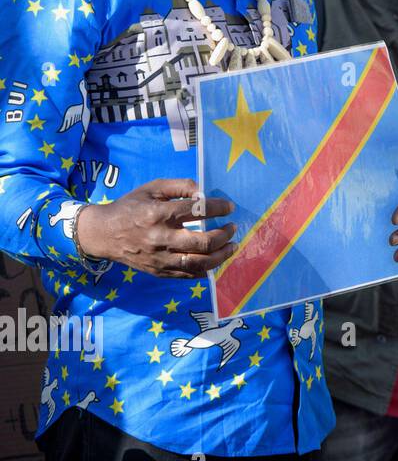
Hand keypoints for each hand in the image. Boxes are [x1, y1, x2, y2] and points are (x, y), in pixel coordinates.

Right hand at [75, 178, 235, 278]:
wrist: (102, 234)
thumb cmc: (130, 207)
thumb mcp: (152, 188)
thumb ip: (179, 186)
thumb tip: (203, 192)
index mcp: (158, 214)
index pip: (197, 211)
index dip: (218, 208)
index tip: (229, 207)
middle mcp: (160, 238)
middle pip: (203, 242)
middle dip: (224, 235)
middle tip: (232, 228)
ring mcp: (160, 258)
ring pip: (199, 263)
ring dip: (221, 255)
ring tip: (232, 246)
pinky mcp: (159, 271)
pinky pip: (188, 275)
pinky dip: (206, 270)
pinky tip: (216, 260)